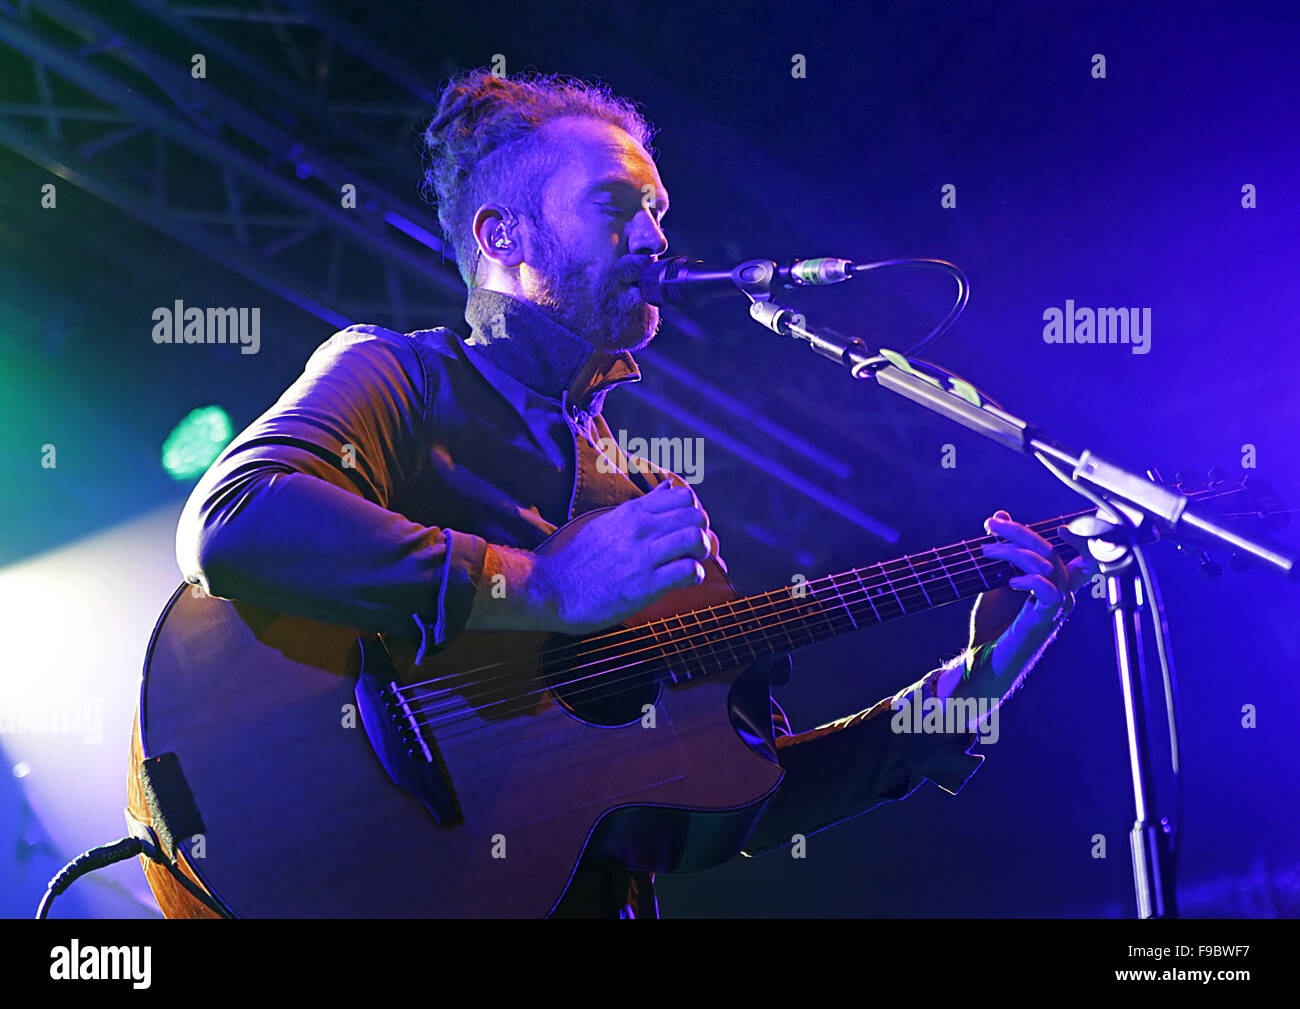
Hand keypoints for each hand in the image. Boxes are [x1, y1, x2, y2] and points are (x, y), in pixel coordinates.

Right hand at [533, 480, 712, 633]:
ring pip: (696, 538)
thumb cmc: (577, 560)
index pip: (682, 495)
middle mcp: (640, 529)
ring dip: (701, 553)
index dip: (693, 512)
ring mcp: (643, 555)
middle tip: (693, 549)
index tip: (686, 528)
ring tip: (690, 563)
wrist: (551, 589)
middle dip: (702, 532)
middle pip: (696, 515)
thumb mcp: (607, 522)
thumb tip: (667, 489)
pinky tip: (684, 581)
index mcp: (631, 512)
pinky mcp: (645, 584)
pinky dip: (695, 576)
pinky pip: (688, 571)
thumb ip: (640, 507)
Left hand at [942, 509, 1098, 699]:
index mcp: (1054, 584)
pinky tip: (1010, 582)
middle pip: (1051, 551)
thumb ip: (1002, 549)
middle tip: (990, 525)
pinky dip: (1030, 580)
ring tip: (985, 551)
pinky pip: (1049, 592)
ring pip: (1047, 565)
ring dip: (1012, 551)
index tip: (1056, 525)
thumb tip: (1000, 514)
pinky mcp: (1042, 621)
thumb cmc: (993, 624)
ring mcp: (1054, 609)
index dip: (1077, 536)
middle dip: (1019, 532)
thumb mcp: (994, 579)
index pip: (1075, 554)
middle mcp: (1060, 595)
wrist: (983, 661)